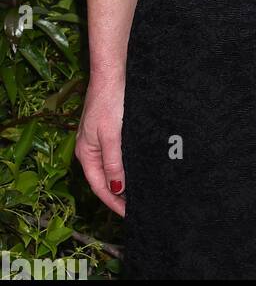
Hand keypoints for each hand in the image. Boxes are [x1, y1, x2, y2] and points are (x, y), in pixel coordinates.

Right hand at [75, 79, 126, 216]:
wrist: (113, 71)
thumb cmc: (110, 101)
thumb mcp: (112, 135)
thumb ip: (114, 163)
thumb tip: (117, 189)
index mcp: (86, 152)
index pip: (99, 186)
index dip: (114, 202)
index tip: (129, 214)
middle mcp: (90, 148)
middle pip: (104, 178)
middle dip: (118, 195)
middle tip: (137, 207)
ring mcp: (100, 138)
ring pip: (112, 166)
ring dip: (124, 180)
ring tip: (140, 192)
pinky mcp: (110, 128)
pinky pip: (117, 153)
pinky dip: (126, 165)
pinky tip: (138, 167)